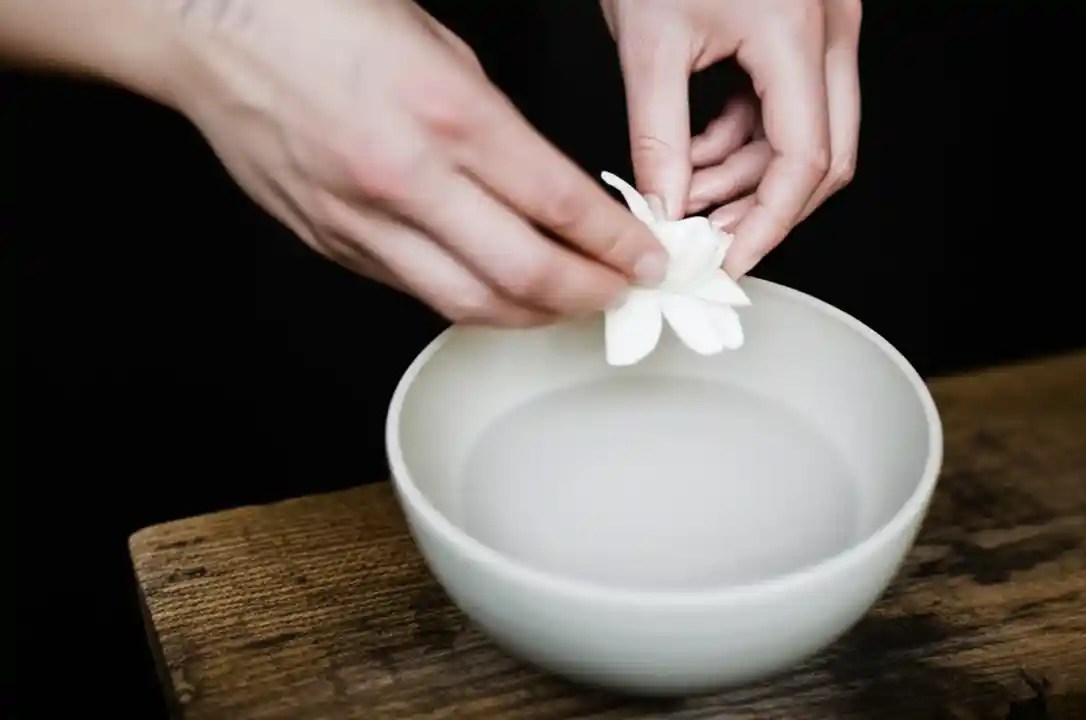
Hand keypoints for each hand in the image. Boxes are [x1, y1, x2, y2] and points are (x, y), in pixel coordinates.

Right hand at [167, 0, 667, 325]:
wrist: (213, 33)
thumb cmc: (323, 20)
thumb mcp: (441, 49)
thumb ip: (498, 126)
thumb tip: (546, 185)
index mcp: (448, 116)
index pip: (560, 204)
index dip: (616, 243)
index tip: (646, 257)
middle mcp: (408, 179)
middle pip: (525, 274)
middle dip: (591, 294)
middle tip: (624, 295)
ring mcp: (364, 221)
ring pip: (470, 302)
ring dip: (535, 314)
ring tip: (571, 306)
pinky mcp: (333, 244)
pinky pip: (416, 291)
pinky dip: (470, 299)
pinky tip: (499, 293)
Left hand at [601, 0, 861, 276]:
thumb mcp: (646, 42)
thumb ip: (657, 135)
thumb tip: (664, 207)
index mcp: (795, 30)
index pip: (805, 157)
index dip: (768, 223)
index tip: (730, 260)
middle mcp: (830, 28)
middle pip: (823, 155)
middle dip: (762, 206)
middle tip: (707, 237)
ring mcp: (825, 27)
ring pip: (807, 134)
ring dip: (748, 174)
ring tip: (684, 192)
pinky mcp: (805, 27)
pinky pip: (790, 105)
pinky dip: (746, 138)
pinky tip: (696, 153)